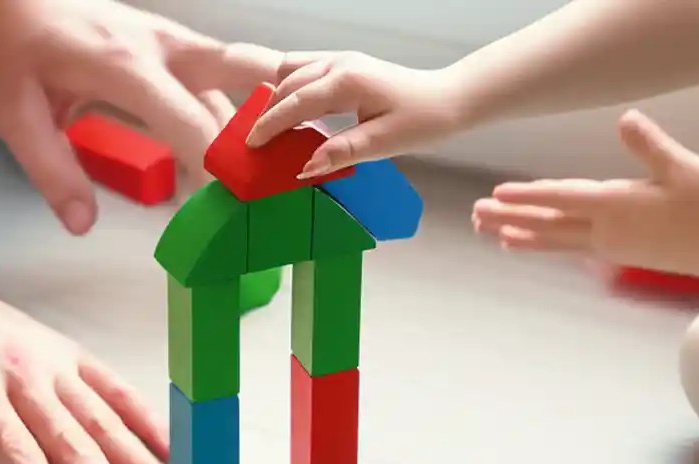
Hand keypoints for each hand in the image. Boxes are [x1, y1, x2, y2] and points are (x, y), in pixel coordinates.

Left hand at [0, 0, 281, 233]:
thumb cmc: (19, 50)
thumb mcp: (17, 114)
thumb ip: (52, 170)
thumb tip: (83, 223)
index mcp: (126, 67)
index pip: (192, 123)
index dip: (221, 166)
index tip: (238, 205)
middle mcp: (164, 48)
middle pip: (247, 75)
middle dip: (277, 122)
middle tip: (292, 172)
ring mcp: (178, 40)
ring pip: (249, 69)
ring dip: (276, 109)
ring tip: (295, 158)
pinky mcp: (182, 43)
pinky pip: (232, 71)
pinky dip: (257, 99)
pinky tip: (266, 134)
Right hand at [246, 51, 461, 178]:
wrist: (447, 99)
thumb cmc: (421, 121)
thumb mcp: (382, 144)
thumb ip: (341, 153)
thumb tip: (304, 169)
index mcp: (346, 83)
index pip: (295, 104)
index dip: (269, 126)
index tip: (251, 146)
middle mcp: (339, 64)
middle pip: (287, 84)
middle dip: (268, 113)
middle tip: (255, 143)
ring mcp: (342, 60)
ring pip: (292, 70)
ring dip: (278, 96)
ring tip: (270, 127)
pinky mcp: (346, 63)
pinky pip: (305, 69)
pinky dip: (291, 88)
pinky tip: (291, 111)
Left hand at [472, 110, 698, 273]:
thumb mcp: (683, 168)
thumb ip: (650, 146)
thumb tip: (626, 119)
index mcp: (618, 206)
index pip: (562, 199)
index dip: (527, 196)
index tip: (497, 194)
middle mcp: (607, 231)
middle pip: (547, 225)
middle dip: (509, 218)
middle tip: (475, 216)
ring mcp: (611, 245)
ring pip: (556, 240)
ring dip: (522, 234)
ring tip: (492, 234)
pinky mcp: (619, 253)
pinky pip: (571, 247)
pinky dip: (546, 243)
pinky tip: (528, 241)